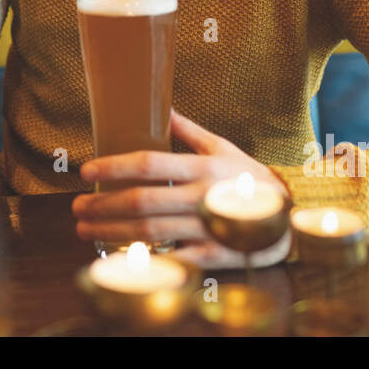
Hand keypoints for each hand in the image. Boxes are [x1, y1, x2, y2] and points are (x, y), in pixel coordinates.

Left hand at [72, 110, 290, 268]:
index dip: (114, 166)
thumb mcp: (225, 149)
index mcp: (203, 167)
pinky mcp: (214, 256)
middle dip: (103, 204)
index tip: (86, 171)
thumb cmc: (251, 180)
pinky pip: (172, 260)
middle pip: (142, 200)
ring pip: (151, 231)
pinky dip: (144, 261)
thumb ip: (190, 132)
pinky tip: (119, 258)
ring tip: (87, 230)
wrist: (291, 218)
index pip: (149, 163)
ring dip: (113, 231)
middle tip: (77, 208)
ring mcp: (209, 228)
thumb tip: (163, 108)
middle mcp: (204, 196)